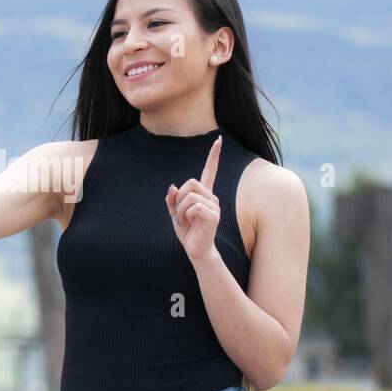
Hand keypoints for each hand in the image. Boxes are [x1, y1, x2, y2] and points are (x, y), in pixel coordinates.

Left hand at [165, 135, 221, 262]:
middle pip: (190, 183)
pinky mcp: (214, 216)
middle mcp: (212, 198)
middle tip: (180, 214)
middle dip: (179, 198)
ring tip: (184, 221)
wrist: (195, 250)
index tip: (219, 140)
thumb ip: (172, 199)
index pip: (209, 171)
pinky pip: (193, 207)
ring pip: (189, 196)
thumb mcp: (174, 213)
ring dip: (180, 210)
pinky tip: (190, 223)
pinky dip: (185, 215)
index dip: (214, 156)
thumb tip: (173, 187)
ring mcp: (215, 206)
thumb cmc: (187, 232)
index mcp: (204, 195)